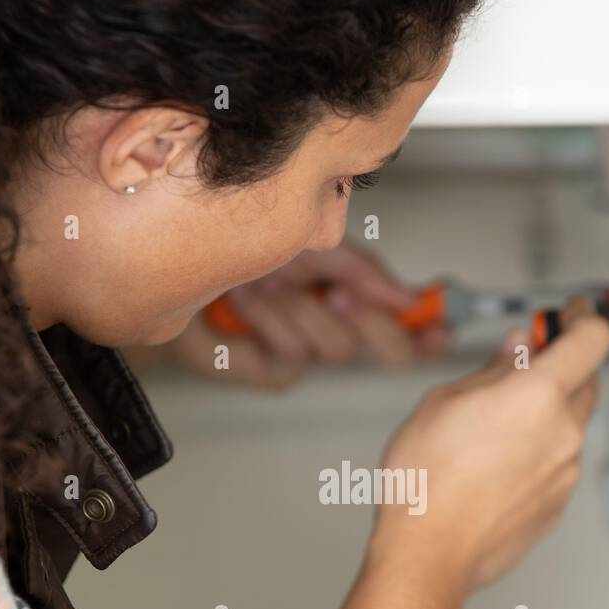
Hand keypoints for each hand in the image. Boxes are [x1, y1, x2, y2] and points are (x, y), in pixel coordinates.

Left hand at [134, 244, 448, 387]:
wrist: (167, 256)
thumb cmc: (231, 239)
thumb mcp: (312, 238)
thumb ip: (364, 269)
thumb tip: (409, 295)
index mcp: (349, 293)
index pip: (406, 324)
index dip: (427, 329)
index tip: (441, 324)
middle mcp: (330, 325)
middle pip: (384, 348)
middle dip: (365, 316)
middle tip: (337, 291)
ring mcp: (301, 350)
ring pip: (335, 348)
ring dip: (300, 306)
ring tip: (266, 279)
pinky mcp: (266, 370)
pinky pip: (292, 359)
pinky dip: (269, 322)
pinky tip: (247, 300)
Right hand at [367, 314, 608, 593]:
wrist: (429, 554)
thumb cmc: (425, 483)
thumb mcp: (443, 402)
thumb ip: (491, 370)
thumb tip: (515, 350)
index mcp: (538, 394)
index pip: (592, 338)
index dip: (583, 318)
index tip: (570, 314)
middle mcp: (563, 432)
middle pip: (587, 382)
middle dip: (562, 367)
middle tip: (526, 365)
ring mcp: (565, 472)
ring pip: (569, 426)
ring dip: (545, 416)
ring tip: (493, 428)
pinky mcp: (557, 504)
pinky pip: (557, 464)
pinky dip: (538, 454)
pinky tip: (496, 465)